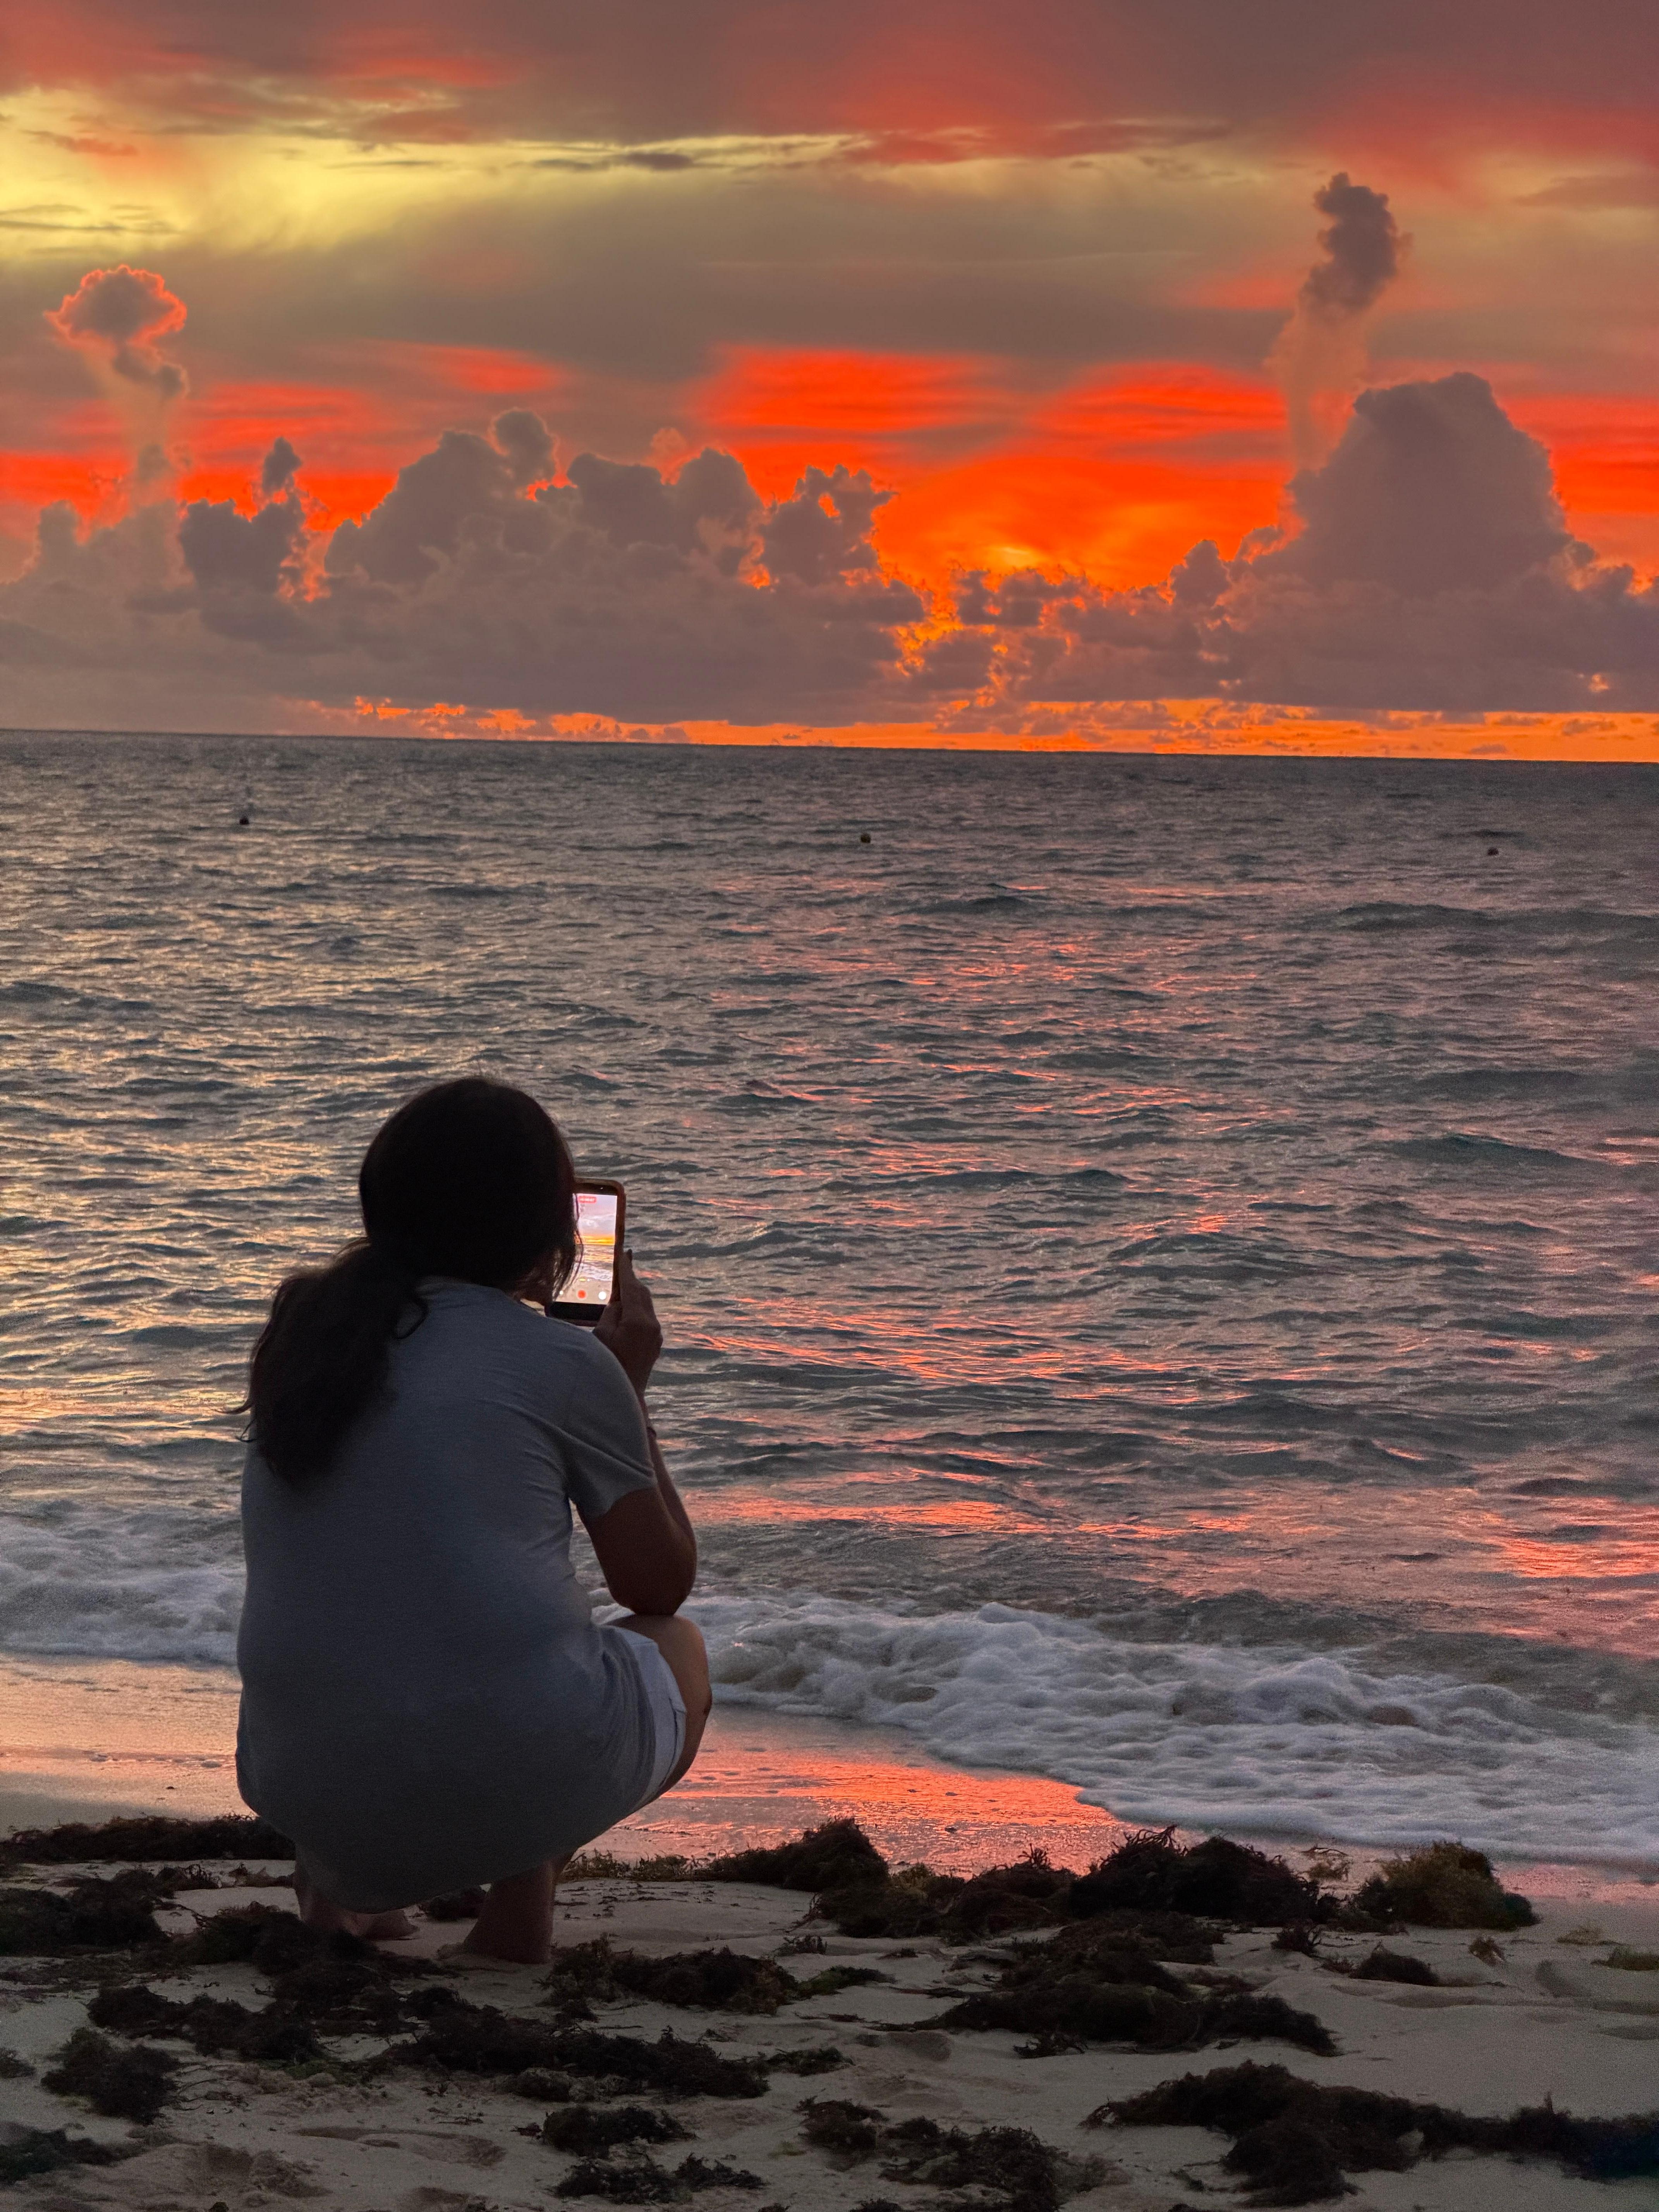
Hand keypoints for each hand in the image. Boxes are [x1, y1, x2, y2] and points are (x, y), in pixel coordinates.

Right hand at [595, 1249, 661, 1397]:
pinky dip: (636, 1310)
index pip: (631, 1287)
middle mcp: (652, 1325)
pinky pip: (646, 1319)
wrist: (625, 1398)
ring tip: (619, 1288)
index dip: (626, 1268)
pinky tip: (625, 1312)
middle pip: (642, 1294)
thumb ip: (611, 1313)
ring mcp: (656, 1336)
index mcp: (638, 1321)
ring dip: (633, 1296)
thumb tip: (619, 1301)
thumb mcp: (601, 1336)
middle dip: (631, 1280)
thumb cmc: (607, 1367)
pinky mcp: (655, 1344)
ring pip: (645, 1306)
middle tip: (621, 1265)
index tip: (623, 1251)